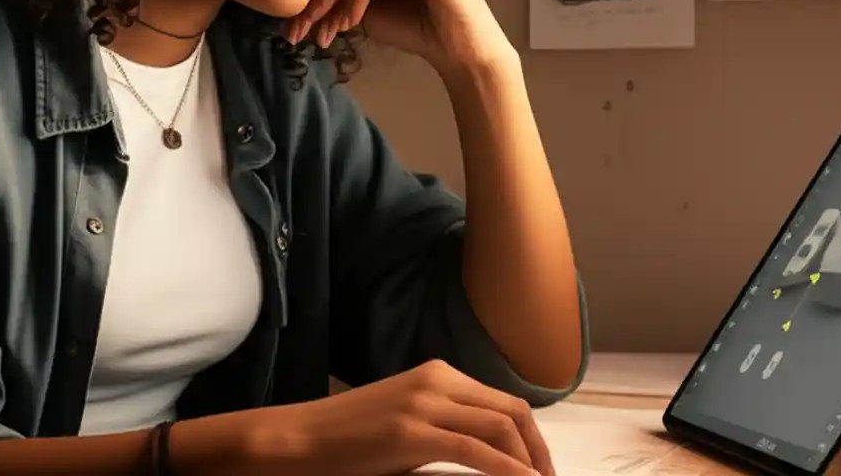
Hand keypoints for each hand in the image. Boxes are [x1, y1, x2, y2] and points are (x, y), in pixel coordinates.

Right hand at [188, 359, 554, 475]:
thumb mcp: (404, 423)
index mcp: (438, 375)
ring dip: (529, 462)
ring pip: (500, 428)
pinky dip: (507, 470)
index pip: (505, 402)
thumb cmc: (347, 439)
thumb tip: (485, 452)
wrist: (298, 439)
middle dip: (539, 451)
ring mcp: (425, 403)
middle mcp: (437, 381)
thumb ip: (443, 426)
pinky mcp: (412, 432)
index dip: (533, 438)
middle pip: (512, 412)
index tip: (542, 470)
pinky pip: (477, 451)